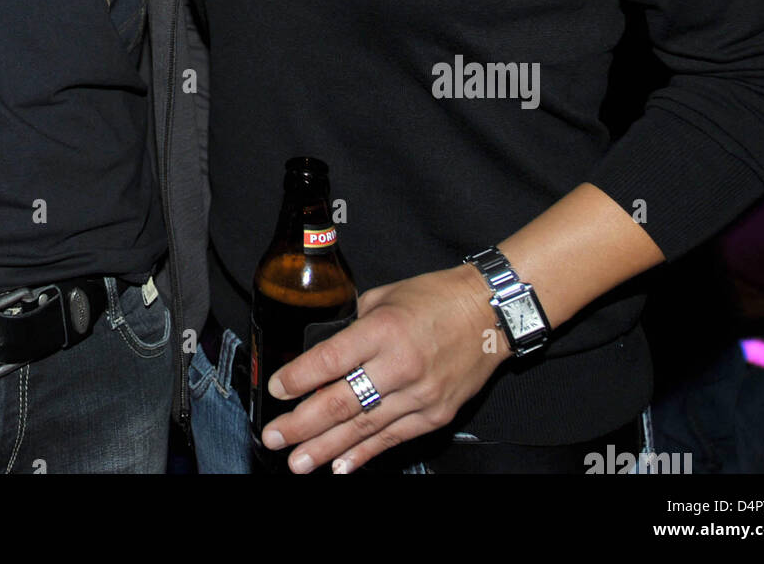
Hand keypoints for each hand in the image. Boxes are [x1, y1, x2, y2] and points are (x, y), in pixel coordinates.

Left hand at [260, 266, 508, 472]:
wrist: (489, 312)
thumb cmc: (435, 299)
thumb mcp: (384, 297)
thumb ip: (353, 327)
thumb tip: (323, 354)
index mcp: (383, 330)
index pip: (330, 360)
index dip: (298, 378)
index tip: (276, 388)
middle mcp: (400, 365)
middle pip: (341, 402)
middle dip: (301, 424)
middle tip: (274, 438)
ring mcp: (420, 395)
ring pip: (364, 428)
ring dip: (326, 448)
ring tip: (298, 462)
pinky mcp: (435, 415)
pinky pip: (393, 439)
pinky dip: (364, 454)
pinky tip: (340, 466)